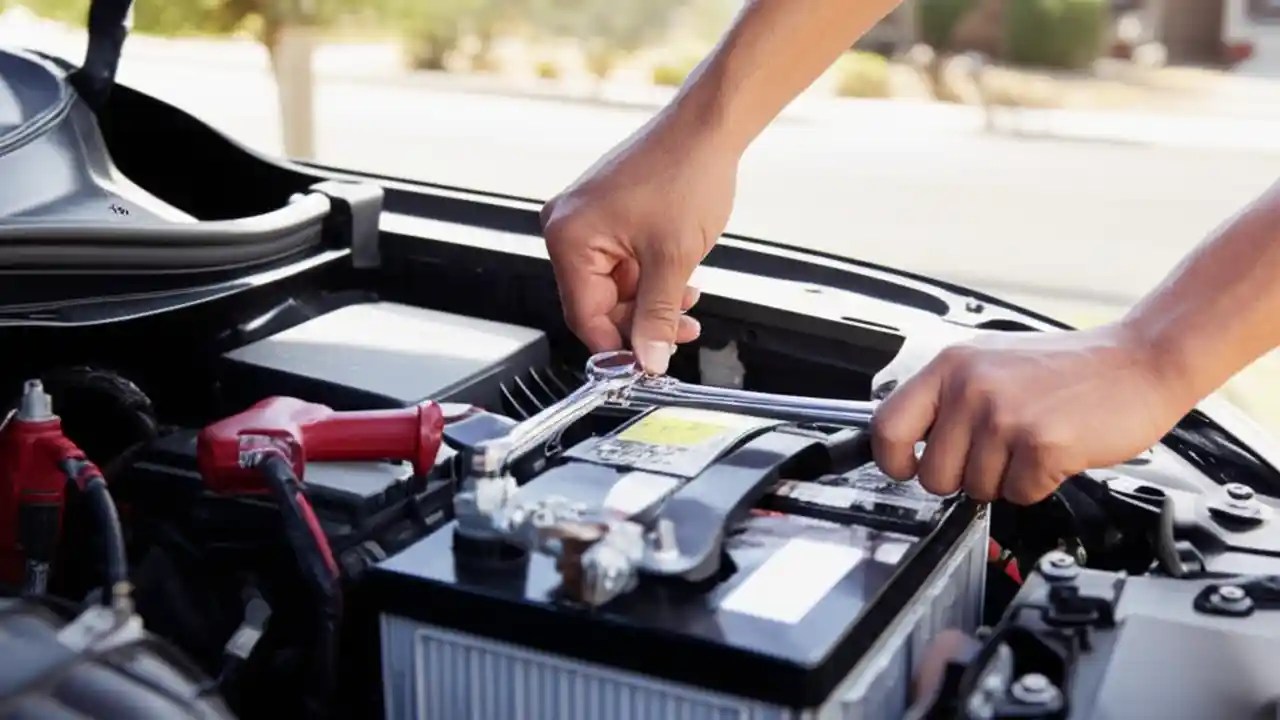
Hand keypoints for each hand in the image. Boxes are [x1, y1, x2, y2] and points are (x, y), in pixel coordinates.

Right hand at [540, 112, 739, 374]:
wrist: (707, 127)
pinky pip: (622, 265)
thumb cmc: (686, 171)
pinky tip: (680, 283)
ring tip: (687, 305)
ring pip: (615, 288)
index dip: (618, 346)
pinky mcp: (606, 215)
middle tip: (676, 335)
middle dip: (641, 322)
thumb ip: (658, 317)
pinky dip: (650, 279)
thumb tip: (649, 359)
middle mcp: (568, 227)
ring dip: (651, 302)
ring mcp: (586, 220)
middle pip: (598, 304)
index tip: (646, 365)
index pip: (584, 315)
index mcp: (569, 236)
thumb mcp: (674, 259)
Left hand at [870, 323, 1189, 504]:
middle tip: (997, 453)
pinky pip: (1019, 495)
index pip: (887, 426)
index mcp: (951, 365)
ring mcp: (1006, 416)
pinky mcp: (1042, 445)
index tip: (909, 468)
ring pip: (977, 490)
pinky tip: (1055, 453)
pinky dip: (1038, 485)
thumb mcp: (991, 364)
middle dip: (964, 478)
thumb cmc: (1068, 368)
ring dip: (1005, 479)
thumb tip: (905, 441)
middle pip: (934, 475)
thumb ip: (947, 398)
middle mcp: (972, 387)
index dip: (894, 460)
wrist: (1140, 361)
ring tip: (1031, 444)